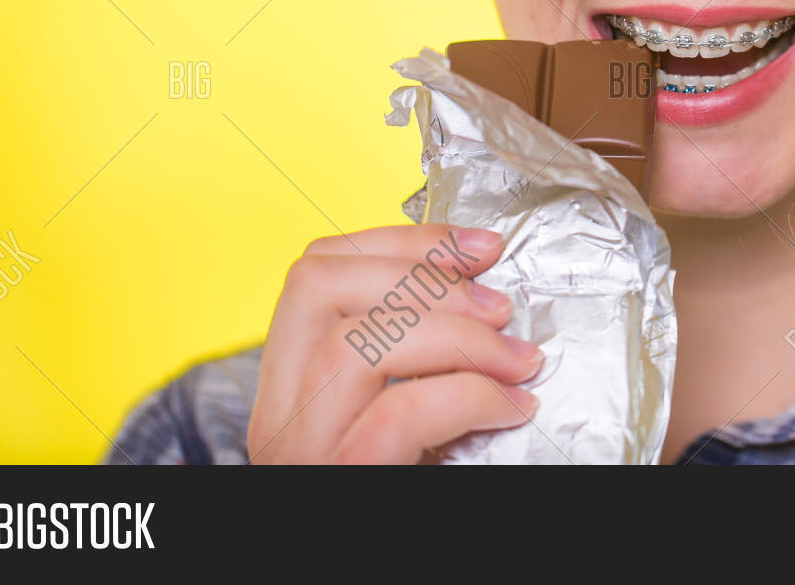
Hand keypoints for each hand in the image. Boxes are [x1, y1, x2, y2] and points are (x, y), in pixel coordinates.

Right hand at [247, 223, 541, 462]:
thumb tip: (485, 283)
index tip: (479, 245)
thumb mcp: (401, 410)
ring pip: (356, 345)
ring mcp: (300, 454)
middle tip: (502, 303)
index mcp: (289, 383)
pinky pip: (396, 416)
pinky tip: (510, 408)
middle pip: (321, 288)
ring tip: (517, 360)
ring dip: (456, 335)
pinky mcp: (340, 483)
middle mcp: (277, 415)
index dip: (401, 242)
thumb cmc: (408, 476)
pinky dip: (467, 397)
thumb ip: (415, 353)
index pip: (314, 271)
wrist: (377, 562)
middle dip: (425, 276)